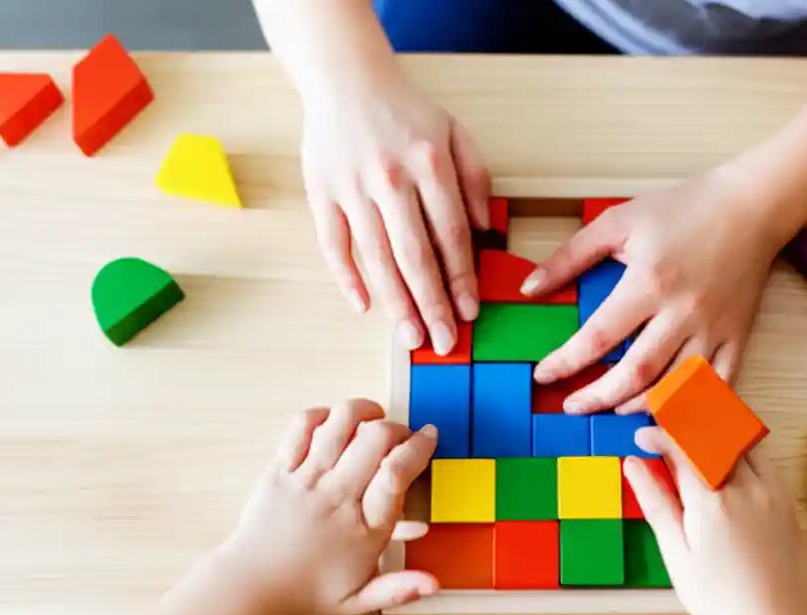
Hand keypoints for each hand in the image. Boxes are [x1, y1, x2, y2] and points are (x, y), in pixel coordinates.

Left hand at [214, 399, 438, 614]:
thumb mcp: (359, 600)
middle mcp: (336, 497)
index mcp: (363, 528)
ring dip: (363, 409)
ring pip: (339, 424)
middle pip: (375, 439)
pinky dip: (322, 415)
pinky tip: (333, 420)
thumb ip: (399, 588)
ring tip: (373, 414)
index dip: (419, 447)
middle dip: (397, 427)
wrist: (252, 585)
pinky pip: (302, 427)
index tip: (429, 436)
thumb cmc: (307, 591)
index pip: (397, 473)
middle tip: (402, 434)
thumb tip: (433, 583)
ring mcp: (306, 480)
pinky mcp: (280, 470)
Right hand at [302, 72, 489, 354]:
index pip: (451, 234)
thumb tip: (485, 231)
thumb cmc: (407, 114)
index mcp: (429, 163)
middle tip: (443, 342)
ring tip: (410, 337)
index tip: (470, 312)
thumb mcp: (456, 134)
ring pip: (376, 258)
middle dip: (432, 304)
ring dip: (395, 303)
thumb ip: (475, 180)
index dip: (462, 278)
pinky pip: (334, 245)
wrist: (346, 81)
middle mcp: (391, 178)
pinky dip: (347, 278)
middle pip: (415, 255)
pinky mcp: (321, 193)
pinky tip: (364, 307)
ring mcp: (352, 188)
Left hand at [526, 163, 792, 413]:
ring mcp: (713, 330)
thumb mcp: (618, 222)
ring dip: (638, 406)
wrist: (751, 206)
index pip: (596, 338)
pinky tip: (667, 410)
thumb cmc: (683, 209)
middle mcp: (681, 313)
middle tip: (572, 406)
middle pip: (633, 373)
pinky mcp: (737, 338)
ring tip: (613, 408)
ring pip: (674, 387)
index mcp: (648, 284)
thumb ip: (570, 257)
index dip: (565, 363)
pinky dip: (692, 406)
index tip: (544, 376)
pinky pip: (717, 387)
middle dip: (597, 397)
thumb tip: (529, 289)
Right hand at [623, 428, 806, 614]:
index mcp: (711, 502)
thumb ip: (657, 503)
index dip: (659, 435)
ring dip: (714, 433)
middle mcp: (744, 487)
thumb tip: (633, 465)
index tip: (642, 437)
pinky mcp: (785, 499)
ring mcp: (770, 490)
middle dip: (685, 427)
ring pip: (739, 441)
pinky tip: (726, 462)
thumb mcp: (677, 554)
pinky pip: (762, 458)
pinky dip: (740, 449)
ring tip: (694, 442)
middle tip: (666, 432)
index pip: (681, 447)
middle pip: (711, 436)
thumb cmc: (719, 596)